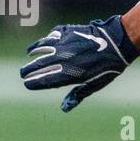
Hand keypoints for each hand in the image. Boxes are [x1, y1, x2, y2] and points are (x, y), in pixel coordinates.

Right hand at [20, 15, 139, 111]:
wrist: (116, 42)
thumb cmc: (108, 67)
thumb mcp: (94, 85)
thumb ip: (77, 95)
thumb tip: (64, 108)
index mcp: (68, 74)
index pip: (44, 80)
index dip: (33, 82)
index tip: (27, 84)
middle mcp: (61, 59)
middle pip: (39, 65)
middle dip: (29, 70)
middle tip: (23, 73)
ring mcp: (63, 44)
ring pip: (42, 48)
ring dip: (34, 52)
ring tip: (29, 55)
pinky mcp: (66, 32)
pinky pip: (51, 36)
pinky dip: (44, 40)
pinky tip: (42, 42)